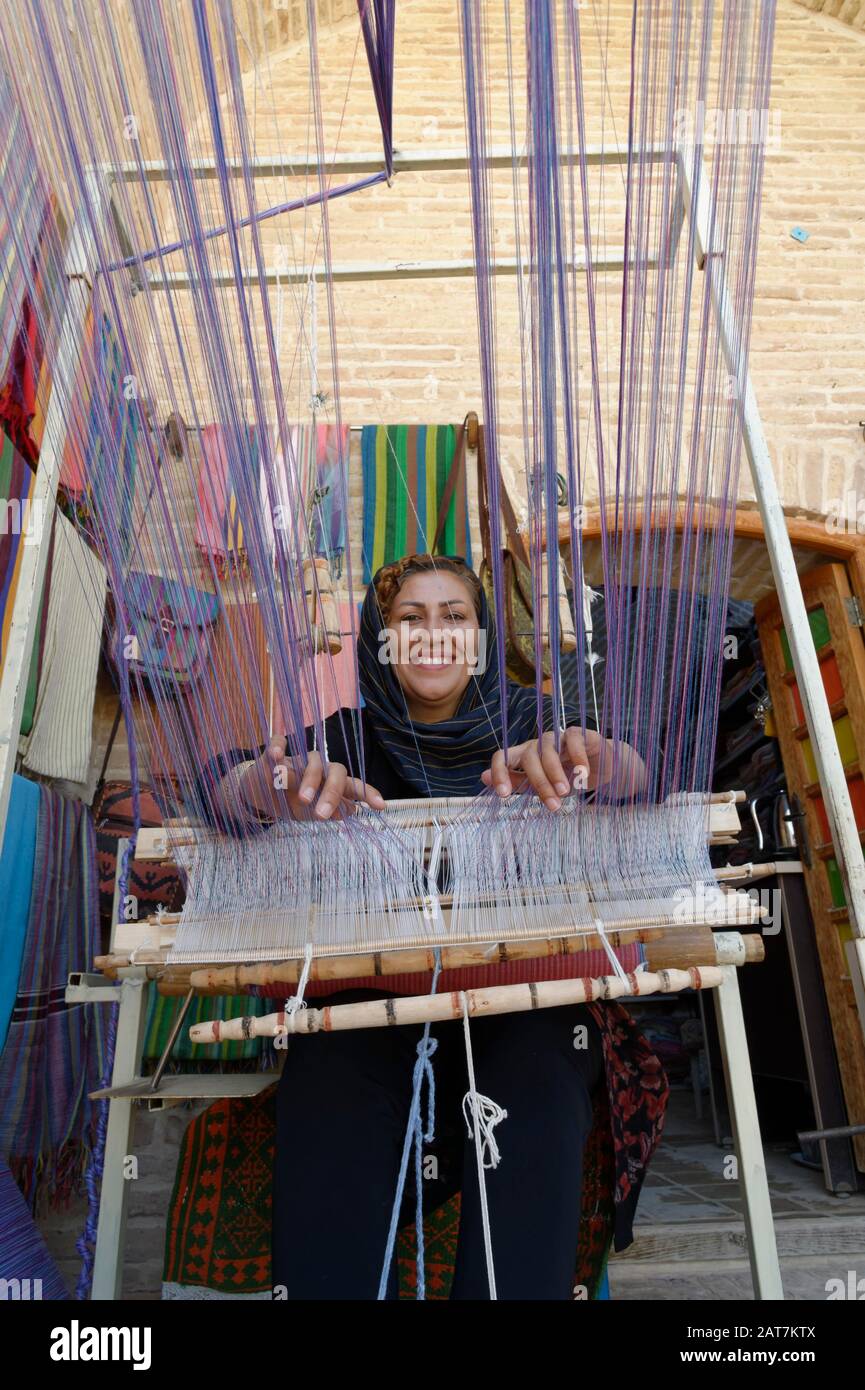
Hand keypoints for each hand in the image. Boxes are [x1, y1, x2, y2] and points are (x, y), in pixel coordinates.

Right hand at [238, 737, 384, 820]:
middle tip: (322, 815)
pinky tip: (276, 756)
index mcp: (330, 783)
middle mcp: (319, 768)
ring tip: (304, 799)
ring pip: (313, 760)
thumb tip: (352, 810)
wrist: (256, 794)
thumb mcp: (309, 813)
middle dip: (331, 793)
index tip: (381, 806)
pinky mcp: (274, 754)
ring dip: (310, 779)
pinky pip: (279, 742)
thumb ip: (331, 811)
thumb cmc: (289, 801)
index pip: (353, 785)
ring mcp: (298, 760)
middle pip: (336, 771)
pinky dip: (278, 747)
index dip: (367, 793)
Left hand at [480, 727, 623, 810]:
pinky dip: (578, 758)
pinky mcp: (578, 734)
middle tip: (554, 805)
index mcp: (524, 756)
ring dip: (556, 773)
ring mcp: (557, 738)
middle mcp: (538, 744)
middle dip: (540, 783)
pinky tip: (583, 774)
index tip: (503, 795)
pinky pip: (573, 740)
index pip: (503, 757)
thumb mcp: (541, 786)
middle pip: (529, 758)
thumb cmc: (567, 778)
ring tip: (566, 792)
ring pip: (549, 751)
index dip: (499, 773)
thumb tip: (483, 777)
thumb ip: (516, 782)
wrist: (600, 770)